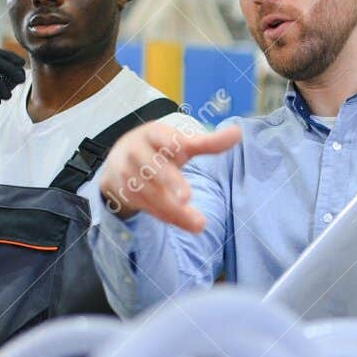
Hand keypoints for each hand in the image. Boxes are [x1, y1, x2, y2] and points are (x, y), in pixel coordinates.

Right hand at [99, 121, 241, 231]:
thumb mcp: (180, 143)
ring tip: (199, 224)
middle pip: (155, 168)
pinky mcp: (125, 192)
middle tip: (187, 198)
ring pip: (153, 194)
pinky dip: (167, 216)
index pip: (162, 136)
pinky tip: (186, 223)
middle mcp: (137, 151)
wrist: (118, 161)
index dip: (172, 141)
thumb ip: (208, 142)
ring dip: (175, 211)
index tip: (186, 148)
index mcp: (153, 134)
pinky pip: (148, 207)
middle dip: (171, 182)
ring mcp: (128, 172)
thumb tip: (238, 132)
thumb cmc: (158, 149)